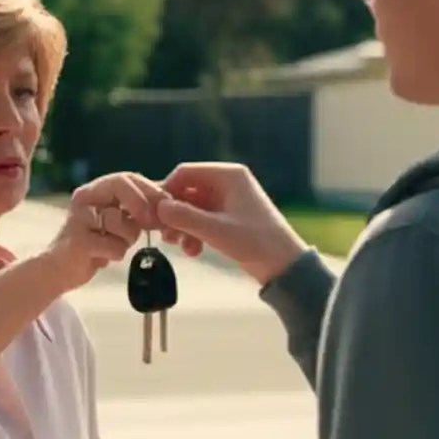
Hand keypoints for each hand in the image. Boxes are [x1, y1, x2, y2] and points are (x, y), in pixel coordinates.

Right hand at [41, 172, 166, 290]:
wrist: (61, 270)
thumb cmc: (95, 244)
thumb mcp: (120, 222)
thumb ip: (139, 210)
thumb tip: (171, 201)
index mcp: (94, 190)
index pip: (127, 177)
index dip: (151, 189)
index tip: (169, 205)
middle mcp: (84, 198)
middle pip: (120, 185)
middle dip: (142, 203)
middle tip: (153, 223)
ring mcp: (78, 219)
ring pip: (120, 220)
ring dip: (128, 237)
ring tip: (115, 245)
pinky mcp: (77, 242)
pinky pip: (114, 245)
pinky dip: (116, 253)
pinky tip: (104, 258)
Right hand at [154, 163, 308, 284]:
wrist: (284, 265)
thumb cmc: (256, 242)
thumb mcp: (217, 231)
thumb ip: (186, 217)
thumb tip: (158, 208)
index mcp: (228, 175)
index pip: (185, 172)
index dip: (167, 190)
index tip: (154, 212)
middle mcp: (227, 183)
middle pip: (186, 190)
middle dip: (174, 213)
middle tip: (163, 233)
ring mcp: (227, 200)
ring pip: (191, 207)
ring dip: (182, 225)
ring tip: (177, 245)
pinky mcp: (227, 217)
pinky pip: (200, 219)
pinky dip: (193, 233)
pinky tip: (192, 251)